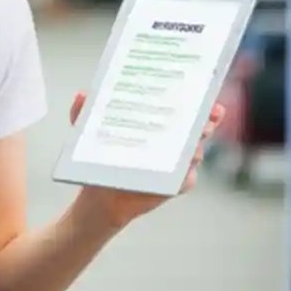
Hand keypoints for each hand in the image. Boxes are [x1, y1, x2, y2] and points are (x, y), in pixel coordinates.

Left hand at [67, 91, 225, 229]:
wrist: (100, 195)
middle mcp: (173, 142)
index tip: (209, 99)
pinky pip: (187, 181)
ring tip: (191, 146)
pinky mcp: (173, 186)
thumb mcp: (89, 133)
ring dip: (196, 149)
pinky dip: (186, 176)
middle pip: (198, 129)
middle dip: (206, 123)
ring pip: (196, 154)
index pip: (186, 109)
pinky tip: (183, 173)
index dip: (202, 104)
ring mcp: (176, 165)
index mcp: (159, 123)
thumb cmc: (101, 156)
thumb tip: (81, 95)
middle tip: (205, 120)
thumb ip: (83, 112)